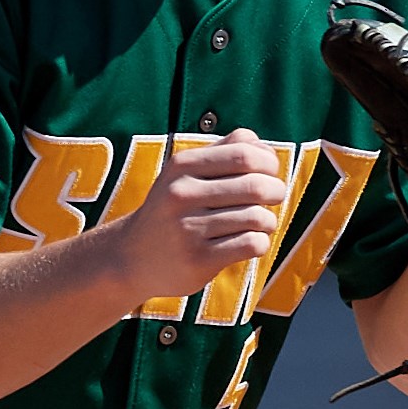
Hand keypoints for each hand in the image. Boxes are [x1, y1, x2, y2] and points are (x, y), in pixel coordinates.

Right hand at [108, 128, 287, 299]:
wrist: (132, 256)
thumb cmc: (172, 209)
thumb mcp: (186, 173)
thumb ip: (225, 151)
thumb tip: (266, 149)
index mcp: (182, 166)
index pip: (245, 154)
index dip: (269, 163)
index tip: (270, 174)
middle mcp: (182, 194)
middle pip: (255, 185)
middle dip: (276, 191)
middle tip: (274, 198)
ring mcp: (188, 228)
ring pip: (257, 217)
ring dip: (268, 221)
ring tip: (259, 224)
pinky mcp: (198, 259)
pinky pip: (251, 244)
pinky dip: (261, 242)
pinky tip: (250, 242)